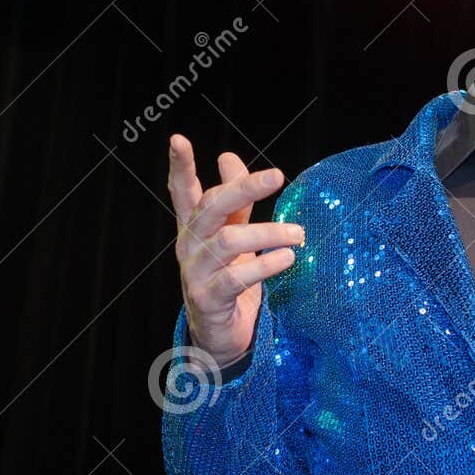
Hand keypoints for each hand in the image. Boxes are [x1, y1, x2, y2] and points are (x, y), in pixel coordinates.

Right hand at [168, 134, 304, 368]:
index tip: (177, 139)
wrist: (220, 334)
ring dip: (268, 233)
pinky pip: (237, 276)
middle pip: (210, 208)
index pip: (182, 191)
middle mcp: (189, 245)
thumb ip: (236, 200)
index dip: (180, 166)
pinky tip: (287, 259)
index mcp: (194, 226)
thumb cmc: (229, 277)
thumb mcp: (233, 234)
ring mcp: (195, 272)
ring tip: (297, 233)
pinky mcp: (208, 298)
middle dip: (243, 188)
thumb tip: (228, 157)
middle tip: (277, 176)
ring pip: (228, 241)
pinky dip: (265, 265)